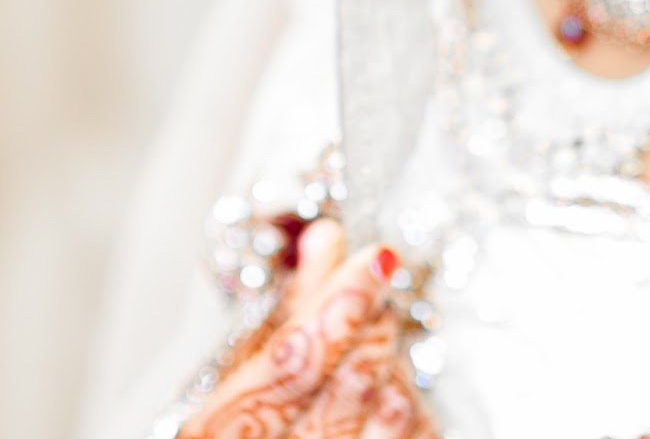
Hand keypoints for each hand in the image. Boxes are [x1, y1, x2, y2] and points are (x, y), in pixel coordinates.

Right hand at [182, 219, 438, 437]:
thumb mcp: (247, 367)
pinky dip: (408, 393)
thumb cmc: (245, 424)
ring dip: (392, 356)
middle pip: (349, 383)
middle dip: (374, 321)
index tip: (377, 256)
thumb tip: (326, 235)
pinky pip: (417, 431)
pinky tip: (389, 381)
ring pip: (391, 407)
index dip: (340, 302)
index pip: (294, 360)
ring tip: (377, 332)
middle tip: (380, 285)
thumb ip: (288, 305)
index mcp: (226, 428)